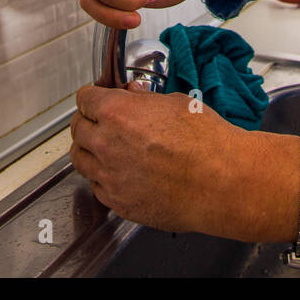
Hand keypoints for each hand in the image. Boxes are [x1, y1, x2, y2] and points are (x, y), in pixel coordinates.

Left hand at [69, 82, 243, 232]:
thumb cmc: (206, 142)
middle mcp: (107, 145)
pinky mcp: (120, 203)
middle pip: (77, 129)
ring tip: (103, 148)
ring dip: (89, 150)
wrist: (222, 182)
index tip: (94, 99)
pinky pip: (97, 187)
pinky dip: (102, 178)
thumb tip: (133, 97)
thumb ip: (144, 100)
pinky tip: (118, 173)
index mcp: (117, 113)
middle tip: (97, 121)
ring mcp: (110, 177)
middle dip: (86, 121)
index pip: (85, 99)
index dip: (92, 96)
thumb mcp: (175, 103)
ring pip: (81, 160)